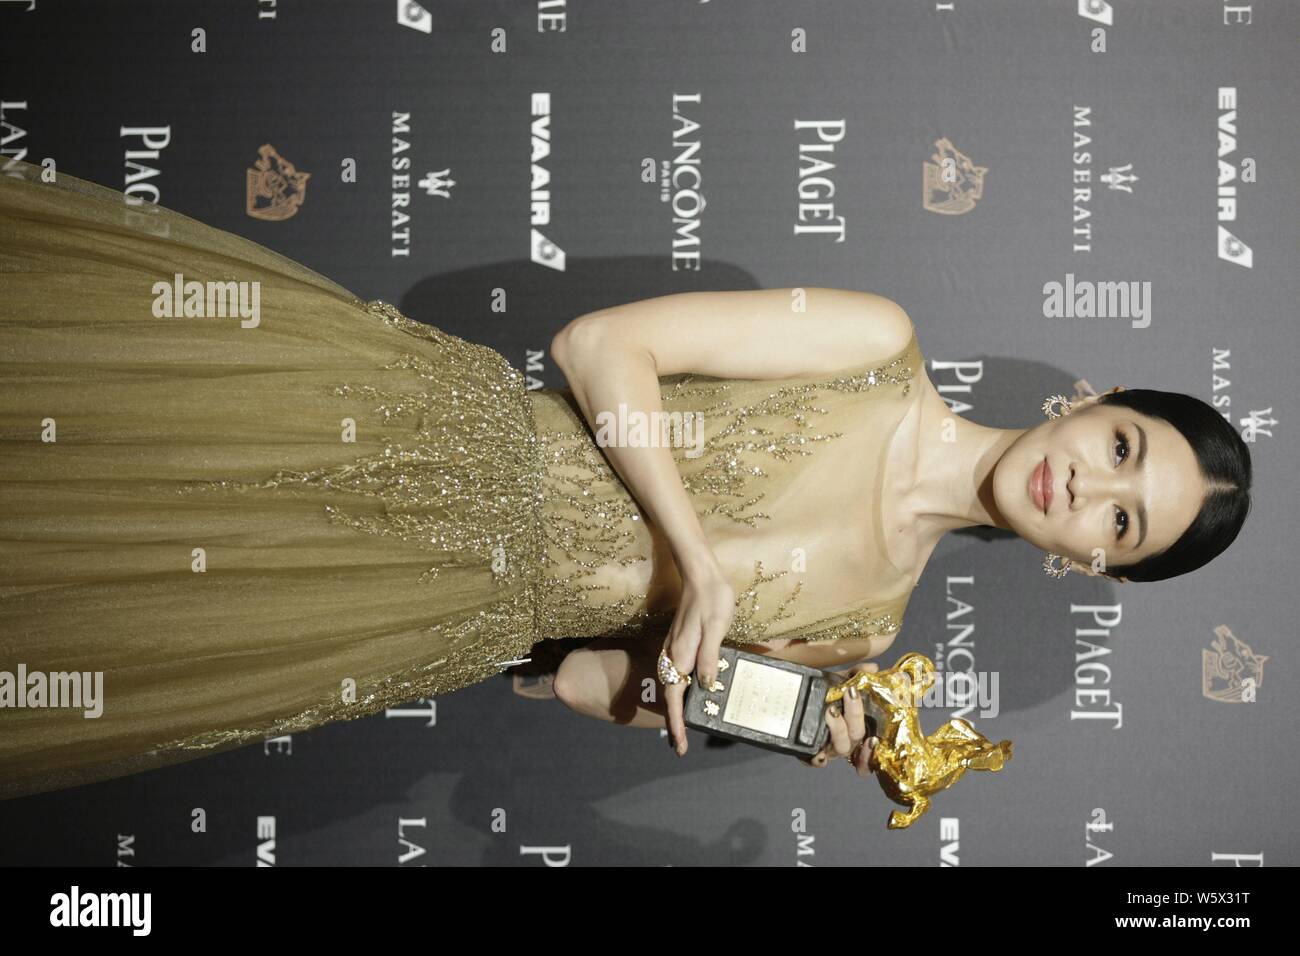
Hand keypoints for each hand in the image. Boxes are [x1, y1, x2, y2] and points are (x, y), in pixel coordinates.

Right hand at [661, 556, 734, 757]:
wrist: (700, 574)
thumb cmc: (712, 599)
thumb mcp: (716, 627)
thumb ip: (710, 657)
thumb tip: (706, 685)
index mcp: (681, 655)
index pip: (674, 697)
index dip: (677, 723)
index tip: (679, 745)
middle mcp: (673, 655)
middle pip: (670, 696)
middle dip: (674, 722)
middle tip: (680, 746)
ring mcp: (674, 649)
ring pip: (671, 686)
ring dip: (676, 708)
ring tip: (683, 727)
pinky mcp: (679, 644)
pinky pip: (676, 675)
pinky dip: (679, 691)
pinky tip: (689, 694)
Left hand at [800, 663, 879, 775]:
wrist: (793, 698)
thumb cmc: (823, 695)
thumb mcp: (837, 682)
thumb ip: (854, 675)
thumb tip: (873, 667)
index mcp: (855, 725)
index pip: (871, 737)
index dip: (871, 735)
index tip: (866, 716)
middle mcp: (845, 739)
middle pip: (856, 736)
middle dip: (855, 715)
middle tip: (848, 694)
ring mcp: (829, 747)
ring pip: (840, 748)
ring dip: (839, 730)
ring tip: (830, 711)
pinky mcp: (811, 752)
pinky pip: (817, 761)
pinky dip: (818, 759)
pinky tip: (818, 754)